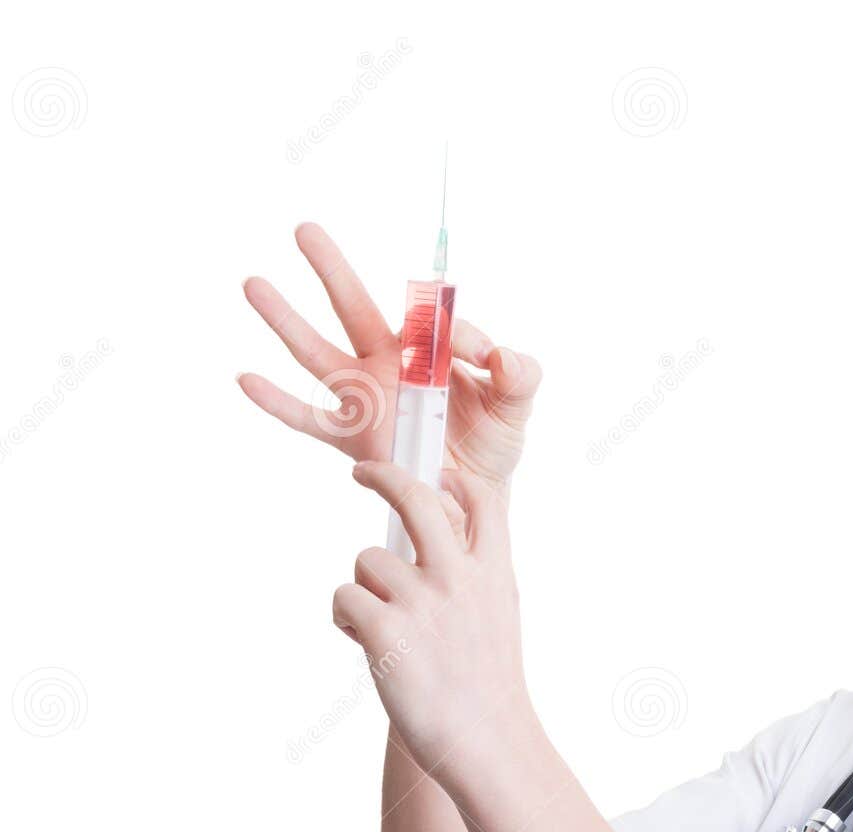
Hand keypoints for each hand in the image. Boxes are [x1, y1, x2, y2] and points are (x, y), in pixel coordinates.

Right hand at [239, 222, 540, 488]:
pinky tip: (246, 379)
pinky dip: (276, 402)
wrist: (475, 495)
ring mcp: (366, 397)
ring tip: (254, 284)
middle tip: (305, 229)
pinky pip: (308, 419)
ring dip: (286, 320)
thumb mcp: (517, 405)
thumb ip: (520, 375)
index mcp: (430, 349)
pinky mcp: (353, 437)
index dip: (457, 333)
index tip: (482, 357)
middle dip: (330, 268)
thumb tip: (500, 354)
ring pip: (318, 352)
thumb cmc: (494, 442)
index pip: (430, 320)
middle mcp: (389, 363)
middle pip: (354, 307)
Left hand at [331, 460, 535, 789]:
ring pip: (367, 560)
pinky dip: (347, 620)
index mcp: (493, 572)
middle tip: (364, 474)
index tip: (438, 476)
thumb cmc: (487, 685)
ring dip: (364, 588)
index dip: (453, 481)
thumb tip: (442, 536)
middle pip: (415, 498)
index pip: (480, 500)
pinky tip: (368, 646)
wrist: (484, 740)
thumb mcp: (499, 615)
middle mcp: (458, 576)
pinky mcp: (383, 629)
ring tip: (383, 628)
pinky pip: (344, 597)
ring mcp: (421, 600)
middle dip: (384, 476)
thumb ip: (476, 574)